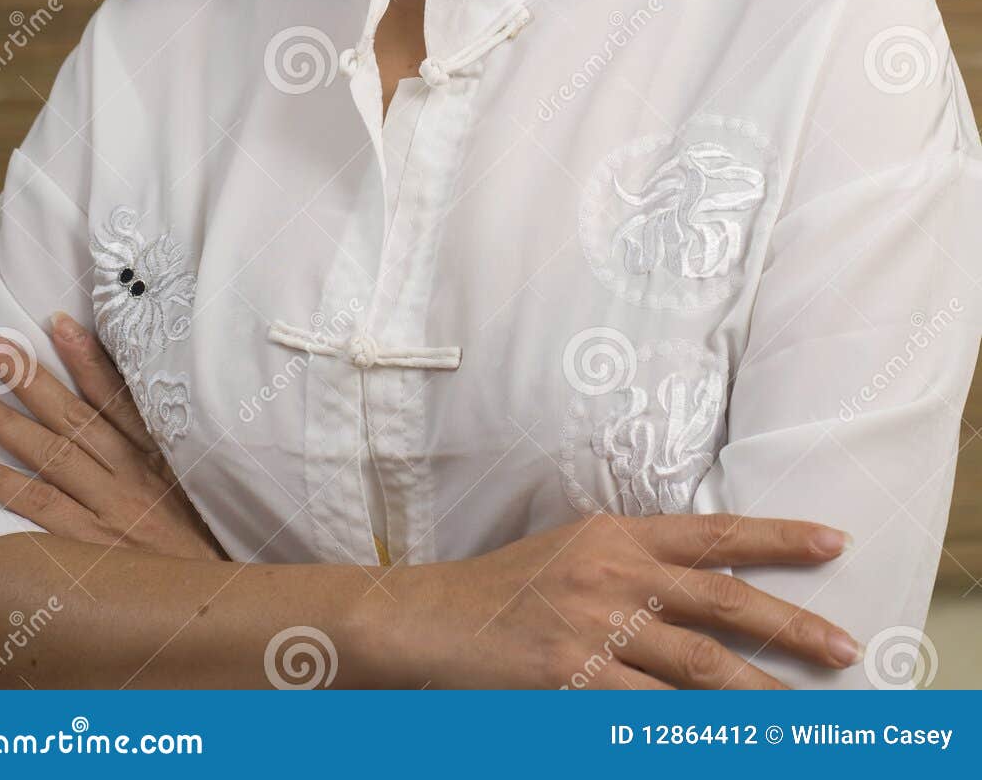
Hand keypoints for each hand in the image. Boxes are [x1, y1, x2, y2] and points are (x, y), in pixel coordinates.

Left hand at [0, 315, 227, 562]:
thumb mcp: (204, 491)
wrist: (221, 604)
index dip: (90, 359)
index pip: (122, 397)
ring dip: (7, 423)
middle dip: (34, 380)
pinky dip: (1, 484)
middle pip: (76, 419)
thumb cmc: (209, 549)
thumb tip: (142, 422)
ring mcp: (111, 511)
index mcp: (164, 457)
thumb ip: (173, 458)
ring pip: (51, 455)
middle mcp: (135, 477)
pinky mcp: (91, 547)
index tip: (61, 324)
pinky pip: (39, 508)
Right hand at [359, 511, 862, 688]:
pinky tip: (720, 742)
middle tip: (845, 647)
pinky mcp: (575, 682)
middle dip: (793, 625)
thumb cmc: (504, 589)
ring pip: (703, 668)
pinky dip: (690, 733)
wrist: (430, 620)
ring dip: (761, 695)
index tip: (832, 542)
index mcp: (618, 533)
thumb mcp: (574, 551)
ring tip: (806, 717)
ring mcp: (597, 630)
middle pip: (725, 600)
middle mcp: (616, 574)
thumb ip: (636, 560)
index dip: (778, 537)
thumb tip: (706, 581)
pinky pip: (650, 716)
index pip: (716, 532)